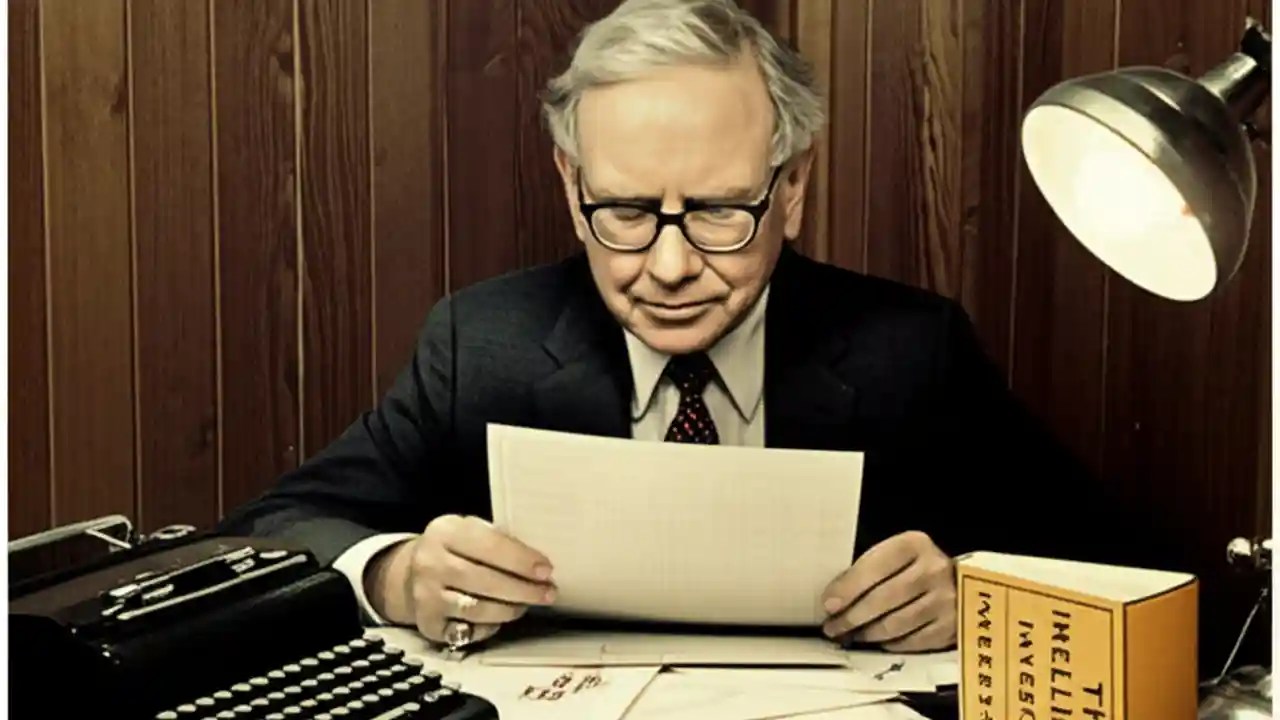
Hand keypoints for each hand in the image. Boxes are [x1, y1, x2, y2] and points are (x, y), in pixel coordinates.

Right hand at [365, 514, 557, 644]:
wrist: (409, 573)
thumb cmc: (455, 550)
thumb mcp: (469, 532)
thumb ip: (498, 542)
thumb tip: (539, 564)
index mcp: (445, 531)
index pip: (489, 545)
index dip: (521, 559)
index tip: (546, 570)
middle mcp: (430, 563)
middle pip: (485, 580)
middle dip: (523, 589)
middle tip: (548, 593)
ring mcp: (425, 596)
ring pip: (478, 609)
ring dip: (510, 609)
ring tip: (527, 604)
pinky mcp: (427, 624)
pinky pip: (468, 632)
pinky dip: (489, 627)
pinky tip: (499, 618)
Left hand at [820, 530, 955, 651]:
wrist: (967, 581)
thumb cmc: (919, 567)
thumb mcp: (897, 555)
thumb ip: (871, 569)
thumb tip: (835, 599)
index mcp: (915, 544)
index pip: (874, 566)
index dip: (848, 588)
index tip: (829, 604)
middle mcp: (933, 570)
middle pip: (883, 599)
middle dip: (851, 616)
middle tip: (833, 627)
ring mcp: (945, 600)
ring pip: (895, 624)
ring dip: (867, 633)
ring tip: (852, 635)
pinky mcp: (951, 626)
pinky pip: (912, 641)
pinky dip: (890, 643)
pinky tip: (878, 641)